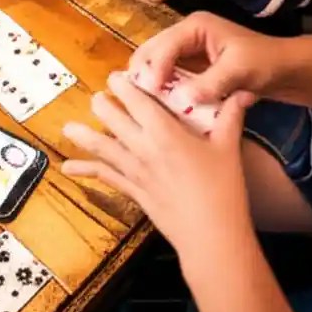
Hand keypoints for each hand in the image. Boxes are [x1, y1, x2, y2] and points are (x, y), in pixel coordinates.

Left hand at [63, 72, 254, 257]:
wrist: (211, 235)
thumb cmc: (223, 190)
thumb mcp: (228, 148)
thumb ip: (231, 116)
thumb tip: (243, 92)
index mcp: (166, 132)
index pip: (137, 100)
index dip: (124, 84)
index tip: (117, 75)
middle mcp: (144, 148)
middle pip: (113, 119)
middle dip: (103, 104)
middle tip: (99, 96)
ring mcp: (135, 171)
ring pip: (102, 147)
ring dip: (83, 135)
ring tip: (68, 127)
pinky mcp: (133, 191)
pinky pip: (105, 177)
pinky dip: (86, 171)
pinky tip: (68, 168)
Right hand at [130, 12, 285, 104]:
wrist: (286, 71)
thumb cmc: (265, 62)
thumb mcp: (239, 70)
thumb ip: (211, 83)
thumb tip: (182, 99)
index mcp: (195, 27)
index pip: (165, 45)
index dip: (155, 68)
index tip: (150, 91)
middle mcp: (186, 35)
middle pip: (152, 51)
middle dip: (144, 74)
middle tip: (137, 99)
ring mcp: (188, 52)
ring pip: (157, 66)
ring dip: (151, 83)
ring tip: (144, 104)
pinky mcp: (192, 69)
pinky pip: (169, 79)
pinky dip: (164, 91)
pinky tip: (159, 107)